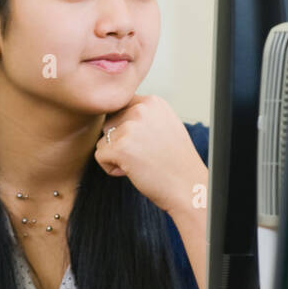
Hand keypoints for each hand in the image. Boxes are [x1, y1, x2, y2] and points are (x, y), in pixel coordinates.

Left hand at [95, 94, 206, 216]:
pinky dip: (111, 168)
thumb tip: (116, 115)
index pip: (120, 110)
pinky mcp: (120, 147)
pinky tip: (133, 171)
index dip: (126, 131)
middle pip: (109, 125)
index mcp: (152, 102)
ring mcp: (130, 128)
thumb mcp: (165, 125)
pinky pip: (100, 156)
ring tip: (141, 163)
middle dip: (120, 143)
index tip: (146, 143)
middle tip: (145, 156)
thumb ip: (143, 116)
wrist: (188, 186)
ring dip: (116, 156)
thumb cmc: (176, 161)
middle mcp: (141, 109)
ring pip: (103, 141)